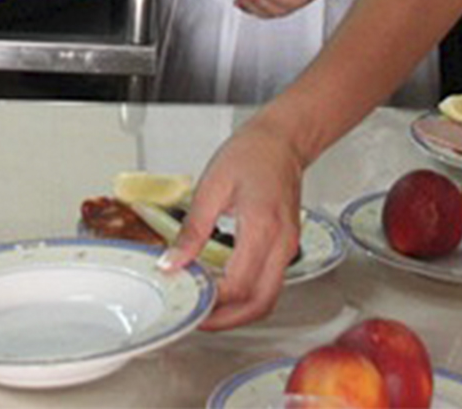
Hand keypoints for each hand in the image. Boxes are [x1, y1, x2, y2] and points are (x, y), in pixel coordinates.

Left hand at [162, 112, 304, 329]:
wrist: (282, 141)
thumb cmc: (250, 154)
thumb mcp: (211, 187)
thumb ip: (192, 230)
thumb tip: (173, 262)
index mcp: (262, 226)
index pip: (238, 284)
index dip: (212, 300)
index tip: (188, 296)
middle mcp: (281, 243)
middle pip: (260, 303)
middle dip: (228, 320)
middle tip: (198, 319)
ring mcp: (288, 247)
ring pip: (268, 298)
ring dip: (239, 313)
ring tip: (207, 307)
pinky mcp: (287, 247)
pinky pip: (270, 284)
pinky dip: (248, 296)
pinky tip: (224, 289)